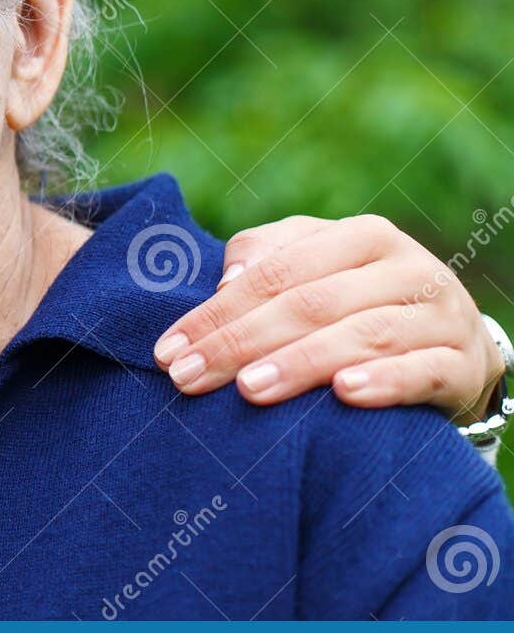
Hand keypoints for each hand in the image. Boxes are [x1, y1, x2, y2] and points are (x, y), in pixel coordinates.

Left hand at [153, 214, 501, 423]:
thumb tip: (225, 280)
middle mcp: (405, 268)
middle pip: (310, 303)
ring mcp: (440, 315)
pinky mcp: (463, 363)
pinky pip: (422, 371)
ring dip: (300, 364)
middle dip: (240, 342)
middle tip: (190, 377)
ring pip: (363, 336)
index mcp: (362, 236)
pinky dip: (383, 382)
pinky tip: (344, 395)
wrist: (452, 345)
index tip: (169, 349)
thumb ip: (265, 260)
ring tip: (249, 389)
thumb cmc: (358, 302)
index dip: (216, 311)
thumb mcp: (313, 268)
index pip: (274, 272)